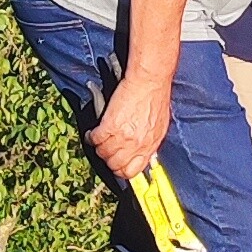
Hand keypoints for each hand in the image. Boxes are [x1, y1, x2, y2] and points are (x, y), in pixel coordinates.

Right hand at [90, 68, 173, 183]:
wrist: (149, 81)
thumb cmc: (156, 98)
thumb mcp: (160, 126)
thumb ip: (150, 141)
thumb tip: (143, 151)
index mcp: (150, 145)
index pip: (133, 171)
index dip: (122, 170)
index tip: (118, 165)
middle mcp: (136, 144)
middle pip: (115, 165)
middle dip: (108, 160)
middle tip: (106, 151)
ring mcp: (123, 136)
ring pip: (103, 153)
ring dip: (99, 147)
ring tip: (99, 140)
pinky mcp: (110, 125)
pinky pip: (95, 139)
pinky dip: (91, 137)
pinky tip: (92, 133)